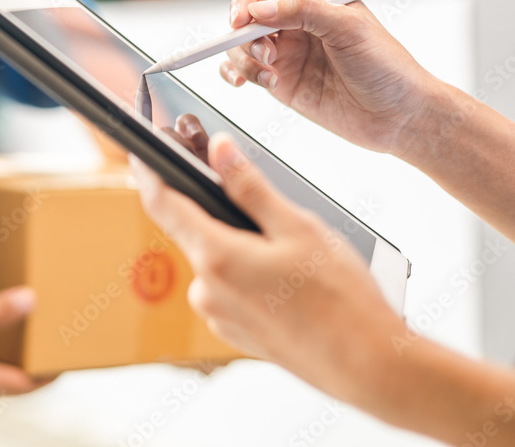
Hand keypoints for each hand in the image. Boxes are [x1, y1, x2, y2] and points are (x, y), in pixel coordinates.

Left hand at [129, 133, 404, 401]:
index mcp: (216, 258)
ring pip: (217, 259)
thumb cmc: (341, 299)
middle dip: (218, 208)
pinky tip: (291, 280)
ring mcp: (218, 316)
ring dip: (242, 244)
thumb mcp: (298, 227)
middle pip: (194, 230)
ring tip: (294, 251)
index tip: (144, 147)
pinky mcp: (235, 332)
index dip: (149, 170)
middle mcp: (206, 290)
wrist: (370, 368)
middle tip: (260, 199)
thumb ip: (250, 186)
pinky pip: (231, 287)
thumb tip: (218, 149)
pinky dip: (250, 273)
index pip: (162, 203)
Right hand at [223, 0, 437, 153]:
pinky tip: (248, 83)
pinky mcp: (281, 80)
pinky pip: (244, 70)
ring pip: (240, 46)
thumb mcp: (349, 28)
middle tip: (267, 56)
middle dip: (245, 37)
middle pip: (246, 18)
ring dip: (244, 60)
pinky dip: (237, 74)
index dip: (247, 2)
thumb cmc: (387, 67)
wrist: (398, 115)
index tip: (241, 21)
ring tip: (270, 77)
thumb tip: (260, 9)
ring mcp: (287, 52)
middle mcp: (297, 21)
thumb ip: (304, 11)